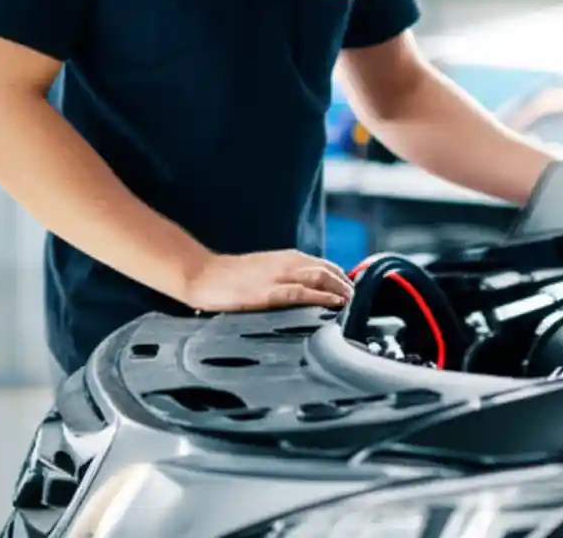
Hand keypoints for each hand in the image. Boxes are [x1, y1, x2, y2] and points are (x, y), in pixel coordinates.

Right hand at [183, 250, 353, 312]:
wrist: (202, 274)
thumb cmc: (232, 276)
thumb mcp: (266, 270)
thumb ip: (287, 277)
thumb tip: (310, 292)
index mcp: (288, 258)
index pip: (327, 266)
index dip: (344, 279)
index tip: (354, 294)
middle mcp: (288, 263)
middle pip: (330, 270)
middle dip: (348, 286)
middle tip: (360, 303)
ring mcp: (278, 276)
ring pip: (321, 278)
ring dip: (342, 291)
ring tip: (353, 305)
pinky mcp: (268, 292)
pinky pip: (302, 293)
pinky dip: (322, 297)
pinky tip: (334, 304)